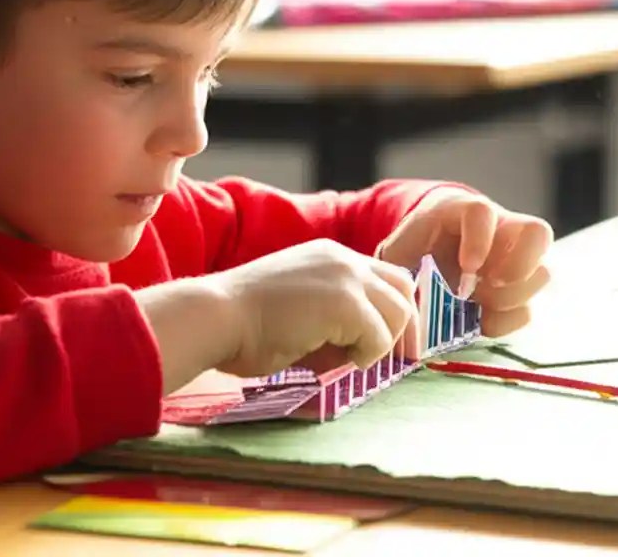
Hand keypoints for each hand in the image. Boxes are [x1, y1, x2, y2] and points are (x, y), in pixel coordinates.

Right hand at [137, 239, 416, 385]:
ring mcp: (346, 277)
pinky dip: (365, 356)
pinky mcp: (345, 302)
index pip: (384, 276)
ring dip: (380, 342)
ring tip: (347, 359)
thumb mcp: (299, 308)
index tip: (389, 341)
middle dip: (402, 326)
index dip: (391, 310)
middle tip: (393, 359)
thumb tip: (365, 348)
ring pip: (398, 313)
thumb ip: (334, 317)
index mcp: (330, 256)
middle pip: (403, 289)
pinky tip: (334, 361)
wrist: (214, 316)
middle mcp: (344, 259)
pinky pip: (379, 338)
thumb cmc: (243, 325)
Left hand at [376, 188, 553, 337]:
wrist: (428, 254)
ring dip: (512, 298)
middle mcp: (503, 228)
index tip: (468, 267)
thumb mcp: (399, 252)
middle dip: (515, 269)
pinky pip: (528, 308)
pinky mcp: (518, 290)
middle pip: (536, 234)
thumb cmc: (414, 247)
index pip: (483, 213)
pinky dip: (507, 321)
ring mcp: (518, 258)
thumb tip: (404, 303)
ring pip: (543, 273)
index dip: (480, 239)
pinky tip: (482, 321)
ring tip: (480, 307)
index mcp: (465, 211)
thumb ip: (400, 268)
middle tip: (485, 289)